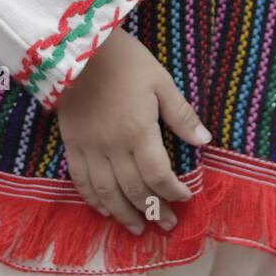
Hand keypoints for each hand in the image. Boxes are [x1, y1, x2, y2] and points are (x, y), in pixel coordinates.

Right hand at [54, 26, 211, 235]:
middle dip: (153, 210)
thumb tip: (205, 140)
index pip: (159, 174)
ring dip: (124, 215)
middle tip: (167, 224)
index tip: (186, 197)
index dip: (174, 191)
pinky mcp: (71, 143)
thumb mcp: (160, 80)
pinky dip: (93, 200)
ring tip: (138, 229)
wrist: (77, 46)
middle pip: (135, 189)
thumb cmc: (124, 59)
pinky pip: (81, 180)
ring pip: (107, 193)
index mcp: (138, 131)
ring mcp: (89, 147)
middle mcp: (113, 146)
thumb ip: (180, 113)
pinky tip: (105, 210)